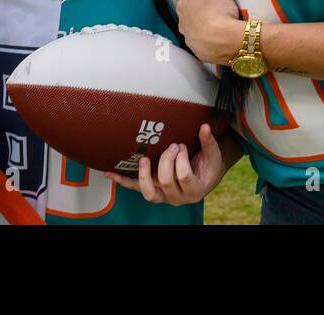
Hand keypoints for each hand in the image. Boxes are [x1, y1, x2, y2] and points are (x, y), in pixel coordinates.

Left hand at [107, 123, 227, 204]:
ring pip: (148, 192)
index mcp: (195, 190)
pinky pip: (135, 188)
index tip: (182, 146)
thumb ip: (209, 142)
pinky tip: (110, 172)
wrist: (204, 177)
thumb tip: (205, 127)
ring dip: (144, 175)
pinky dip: (122, 181)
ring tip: (143, 159)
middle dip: (167, 159)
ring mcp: (163, 196)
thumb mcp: (213, 155)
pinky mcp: (152, 190)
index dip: (181, 159)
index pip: (184, 176)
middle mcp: (178, 197)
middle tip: (172, 146)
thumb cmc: (208, 166)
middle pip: (166, 181)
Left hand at [176, 0, 243, 64]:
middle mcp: (182, 24)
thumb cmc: (220, 16)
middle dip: (201, 14)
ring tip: (221, 26)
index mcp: (183, 5)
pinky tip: (223, 38)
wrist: (228, 39)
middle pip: (190, 16)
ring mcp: (190, 40)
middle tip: (216, 12)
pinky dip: (212, 43)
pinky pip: (204, 46)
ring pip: (196, 32)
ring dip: (206, 30)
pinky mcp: (200, 53)